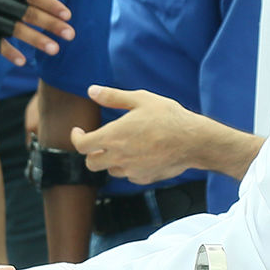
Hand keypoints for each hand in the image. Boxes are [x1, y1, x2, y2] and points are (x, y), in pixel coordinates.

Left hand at [71, 86, 209, 183]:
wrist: (193, 141)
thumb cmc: (168, 117)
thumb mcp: (140, 99)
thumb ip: (113, 96)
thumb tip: (92, 91)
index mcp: (112, 137)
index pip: (81, 145)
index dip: (76, 138)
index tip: (79, 131)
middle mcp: (118, 157)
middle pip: (91, 163)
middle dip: (91, 152)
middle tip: (99, 141)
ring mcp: (131, 170)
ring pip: (110, 170)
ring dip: (110, 160)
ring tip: (123, 146)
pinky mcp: (144, 178)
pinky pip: (129, 175)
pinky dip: (128, 167)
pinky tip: (140, 154)